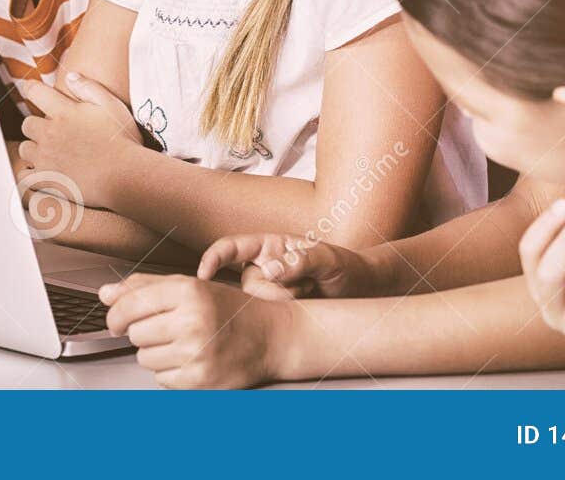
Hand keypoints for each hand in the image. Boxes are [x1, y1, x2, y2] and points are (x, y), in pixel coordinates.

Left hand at [17, 73, 140, 209]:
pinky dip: (30, 173)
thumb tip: (70, 76)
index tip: (33, 91)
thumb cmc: (123, 141)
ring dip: (34, 149)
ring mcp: (45, 158)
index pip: (35, 92)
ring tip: (50, 154)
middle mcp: (50, 133)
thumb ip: (89, 88)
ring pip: (24, 149)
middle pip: (28, 124)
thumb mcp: (112, 106)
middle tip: (53, 133)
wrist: (126, 176)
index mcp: (63, 112)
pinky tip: (43, 172)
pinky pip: (24, 175)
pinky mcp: (46, 180)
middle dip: (38, 126)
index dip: (32, 89)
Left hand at [100, 274, 295, 388]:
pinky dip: (171, 371)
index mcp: (188, 292)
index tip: (116, 320)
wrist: (271, 337)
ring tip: (184, 343)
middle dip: (145, 332)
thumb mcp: (190, 286)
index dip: (115, 315)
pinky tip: (192, 359)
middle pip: (135, 334)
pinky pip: (161, 379)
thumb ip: (144, 287)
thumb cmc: (229, 310)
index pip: (128, 306)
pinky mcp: (199, 381)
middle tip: (170, 328)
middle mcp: (192, 322)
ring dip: (157, 353)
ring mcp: (196, 354)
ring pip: (144, 358)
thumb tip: (106, 294)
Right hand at [199, 233, 379, 300]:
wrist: (362, 292)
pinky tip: (306, 305)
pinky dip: (286, 316)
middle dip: (275, 291)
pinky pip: (266, 319)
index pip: (230, 247)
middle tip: (307, 285)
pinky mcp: (274, 312)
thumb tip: (270, 270)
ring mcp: (267, 291)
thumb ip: (301, 260)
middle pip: (246, 284)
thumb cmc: (346, 267)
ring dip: (284, 302)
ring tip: (309, 293)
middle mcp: (262, 267)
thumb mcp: (329, 259)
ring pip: (256, 304)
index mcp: (269, 245)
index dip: (212, 258)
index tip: (202, 274)